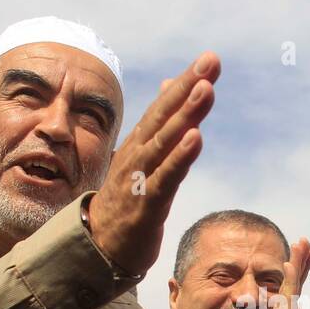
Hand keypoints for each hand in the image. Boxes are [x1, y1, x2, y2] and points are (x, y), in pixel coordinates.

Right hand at [85, 52, 221, 275]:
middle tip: (210, 60)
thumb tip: (170, 86)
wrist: (99, 249)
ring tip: (206, 89)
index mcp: (140, 144)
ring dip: (186, 114)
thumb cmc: (125, 202)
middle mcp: (138, 155)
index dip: (186, 82)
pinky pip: (165, 178)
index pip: (164, 107)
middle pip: (165, 116)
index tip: (210, 58)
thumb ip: (158, 124)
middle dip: (188, 87)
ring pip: (165, 142)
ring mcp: (139, 178)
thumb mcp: (141, 160)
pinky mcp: (146, 205)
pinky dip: (179, 157)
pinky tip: (195, 138)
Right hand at [260, 237, 309, 308]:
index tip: (309, 253)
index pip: (295, 285)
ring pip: (290, 282)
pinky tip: (290, 263)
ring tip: (301, 243)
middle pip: (293, 279)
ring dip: (295, 262)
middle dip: (300, 260)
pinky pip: (286, 294)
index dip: (302, 269)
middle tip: (305, 241)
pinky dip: (289, 277)